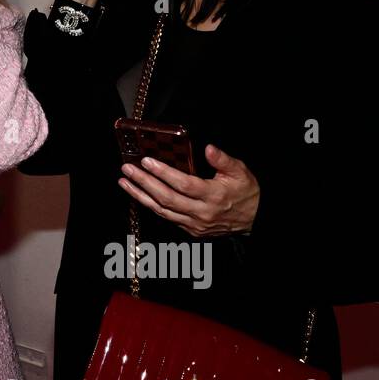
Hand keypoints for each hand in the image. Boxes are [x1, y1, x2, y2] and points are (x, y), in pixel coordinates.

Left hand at [117, 144, 259, 237]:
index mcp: (214, 195)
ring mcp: (195, 224)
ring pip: (162, 211)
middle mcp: (202, 212)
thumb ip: (223, 159)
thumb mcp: (239, 171)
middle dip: (144, 183)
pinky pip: (167, 218)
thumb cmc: (246, 192)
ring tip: (124, 182)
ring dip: (140, 196)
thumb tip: (208, 148)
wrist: (254, 219)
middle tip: (127, 170)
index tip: (146, 161)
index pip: (183, 184)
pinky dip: (151, 206)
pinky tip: (140, 195)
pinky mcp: (191, 231)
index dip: (163, 173)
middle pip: (167, 198)